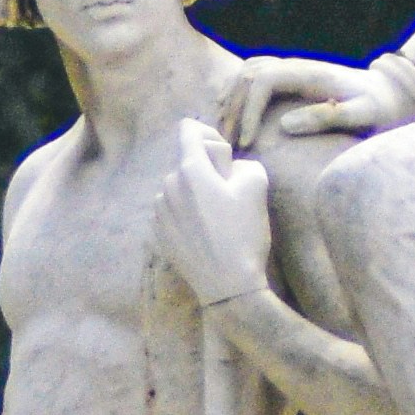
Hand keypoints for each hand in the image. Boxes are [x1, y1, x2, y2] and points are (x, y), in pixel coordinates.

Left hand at [160, 121, 275, 309]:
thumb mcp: (256, 186)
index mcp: (190, 170)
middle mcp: (168, 186)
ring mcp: (159, 211)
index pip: (189, 129)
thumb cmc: (243, 234)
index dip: (209, 133)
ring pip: (180, 188)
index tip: (223, 155)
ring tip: (218, 220)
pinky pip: (173, 210)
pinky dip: (187, 214)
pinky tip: (205, 234)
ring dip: (196, 193)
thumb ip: (241, 162)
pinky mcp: (158, 233)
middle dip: (208, 171)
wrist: (228, 285)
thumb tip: (228, 169)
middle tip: (229, 196)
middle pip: (188, 161)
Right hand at [222, 51, 414, 150]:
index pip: (263, 80)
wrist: (389, 91)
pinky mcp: (289, 76)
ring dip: (232, 102)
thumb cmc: (379, 107)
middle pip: (248, 75)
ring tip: (229, 135)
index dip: (249, 110)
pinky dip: (238, 94)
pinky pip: (253, 76)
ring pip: (246, 73)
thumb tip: (285, 125)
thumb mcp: (362, 115)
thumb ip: (327, 117)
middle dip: (234, 110)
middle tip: (231, 146)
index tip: (248, 142)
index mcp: (310, 73)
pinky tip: (234, 117)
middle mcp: (296, 65)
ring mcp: (291, 68)